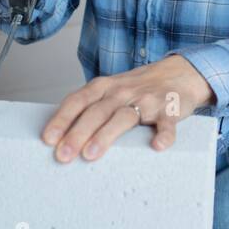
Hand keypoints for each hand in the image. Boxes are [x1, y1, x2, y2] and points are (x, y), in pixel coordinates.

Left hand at [42, 55, 215, 163]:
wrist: (181, 73)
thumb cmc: (138, 88)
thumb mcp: (112, 90)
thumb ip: (91, 108)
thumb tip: (61, 137)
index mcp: (105, 87)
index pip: (78, 101)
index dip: (62, 119)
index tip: (48, 138)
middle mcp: (123, 92)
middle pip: (96, 112)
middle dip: (77, 133)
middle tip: (63, 155)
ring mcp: (147, 100)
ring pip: (124, 117)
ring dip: (106, 135)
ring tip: (90, 155)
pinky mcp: (170, 110)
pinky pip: (167, 124)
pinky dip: (164, 135)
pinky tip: (157, 146)